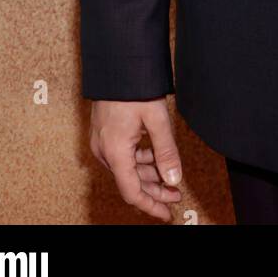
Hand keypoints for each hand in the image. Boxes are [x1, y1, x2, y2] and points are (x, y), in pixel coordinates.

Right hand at [89, 98, 182, 219]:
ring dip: (148, 176)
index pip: (132, 192)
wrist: (116, 62)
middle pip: (130, 182)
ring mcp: (102, 142)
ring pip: (127, 169)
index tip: (166, 214)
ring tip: (170, 178)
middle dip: (154, 191)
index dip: (151, 206)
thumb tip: (174, 180)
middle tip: (176, 196)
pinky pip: (122, 156)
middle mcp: (104, 151)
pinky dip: (139, 161)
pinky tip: (155, 158)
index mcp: (115, 151)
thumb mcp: (157, 119)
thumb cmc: (134, 86)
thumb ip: (166, 152)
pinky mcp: (104, 134)